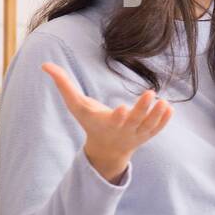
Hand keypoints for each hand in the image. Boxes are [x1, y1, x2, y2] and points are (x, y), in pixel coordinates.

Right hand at [42, 62, 171, 183]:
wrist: (106, 149)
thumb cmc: (90, 122)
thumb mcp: (76, 106)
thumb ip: (63, 85)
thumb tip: (44, 65)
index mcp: (106, 123)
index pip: (114, 120)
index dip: (119, 116)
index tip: (123, 107)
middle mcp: (124, 130)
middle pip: (135, 121)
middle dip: (142, 109)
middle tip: (151, 93)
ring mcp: (137, 134)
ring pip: (149, 126)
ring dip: (157, 115)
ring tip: (164, 102)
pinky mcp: (147, 135)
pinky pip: (157, 128)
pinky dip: (164, 120)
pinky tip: (169, 108)